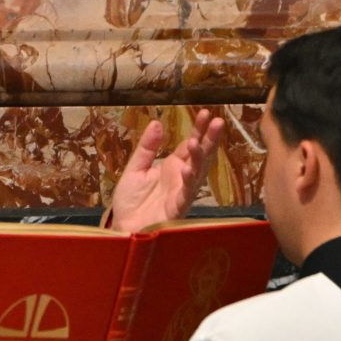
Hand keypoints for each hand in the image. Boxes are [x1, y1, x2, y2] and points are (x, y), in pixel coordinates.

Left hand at [107, 109, 226, 233]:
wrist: (123, 228)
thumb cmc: (130, 202)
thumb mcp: (135, 169)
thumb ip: (146, 148)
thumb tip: (157, 123)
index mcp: (173, 166)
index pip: (190, 144)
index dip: (198, 129)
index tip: (204, 113)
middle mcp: (182, 177)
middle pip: (200, 155)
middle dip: (209, 139)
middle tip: (217, 121)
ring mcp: (182, 192)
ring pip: (197, 172)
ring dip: (200, 157)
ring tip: (197, 142)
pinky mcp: (177, 208)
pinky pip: (186, 193)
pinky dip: (188, 181)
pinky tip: (187, 169)